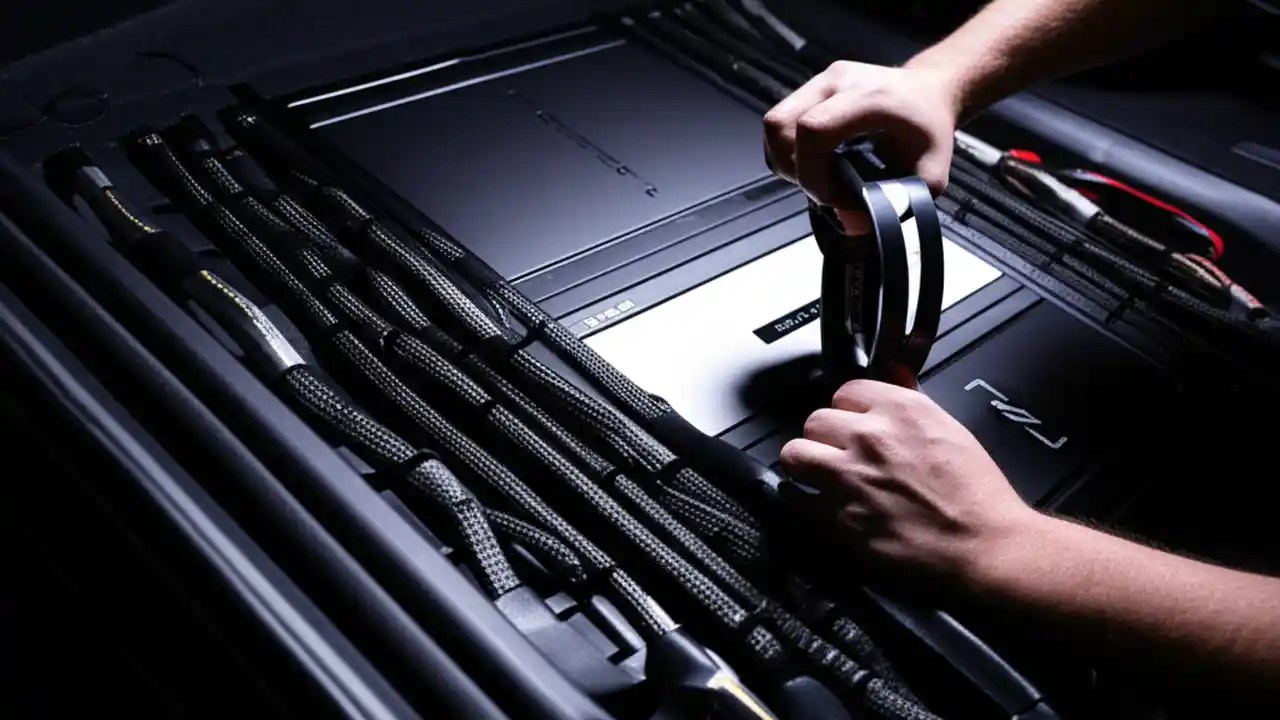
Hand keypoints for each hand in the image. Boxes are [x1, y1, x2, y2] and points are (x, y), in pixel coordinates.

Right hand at [763, 61, 960, 233]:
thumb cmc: (930, 127)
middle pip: (780, 125)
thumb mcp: (929, 172)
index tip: (835, 197)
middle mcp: (837, 81)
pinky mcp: (810, 88)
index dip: (813, 174)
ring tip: (818, 178)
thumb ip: (896, 202)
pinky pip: (780, 123)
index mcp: (868, 96)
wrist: (928, 90)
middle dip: (793, 171)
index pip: (812, 130)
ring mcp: (820, 81)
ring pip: (774, 125)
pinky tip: (815, 164)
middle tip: (823, 190)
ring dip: (786, 162)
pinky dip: (788, 152)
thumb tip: (853, 224)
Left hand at [779, 379, 1038, 590]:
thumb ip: (911, 401)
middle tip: (837, 454)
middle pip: (816, 420)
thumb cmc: (977, 495)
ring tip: (817, 476)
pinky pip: (794, 498)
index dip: (849, 411)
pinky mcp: (838, 518)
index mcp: (901, 410)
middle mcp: (870, 437)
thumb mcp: (951, 430)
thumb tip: (894, 373)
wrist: (985, 547)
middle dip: (825, 438)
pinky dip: (801, 502)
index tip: (853, 426)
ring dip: (805, 464)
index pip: (846, 391)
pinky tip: (814, 505)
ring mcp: (849, 477)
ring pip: (795, 454)